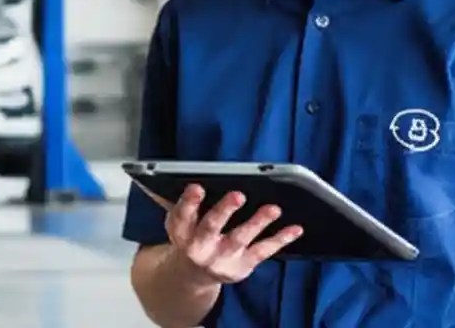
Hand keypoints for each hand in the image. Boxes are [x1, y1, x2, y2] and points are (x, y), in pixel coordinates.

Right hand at [160, 184, 303, 286]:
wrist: (194, 274)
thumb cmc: (190, 236)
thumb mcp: (179, 220)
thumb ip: (180, 201)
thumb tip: (159, 181)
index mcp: (181, 231)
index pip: (182, 215)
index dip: (189, 201)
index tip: (197, 187)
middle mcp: (199, 247)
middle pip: (211, 227)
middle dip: (225, 211)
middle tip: (239, 195)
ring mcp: (222, 258)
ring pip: (240, 238)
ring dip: (257, 223)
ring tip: (273, 209)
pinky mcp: (242, 266)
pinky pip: (262, 251)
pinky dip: (280, 240)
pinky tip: (294, 228)